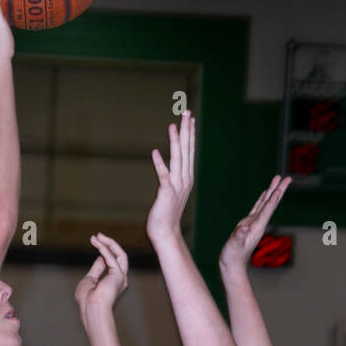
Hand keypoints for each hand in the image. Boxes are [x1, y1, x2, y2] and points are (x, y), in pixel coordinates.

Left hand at [74, 234, 128, 317]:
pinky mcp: (119, 275)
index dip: (103, 251)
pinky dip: (103, 249)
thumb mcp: (90, 280)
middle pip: (120, 256)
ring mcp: (121, 277)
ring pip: (119, 254)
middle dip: (109, 244)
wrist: (92, 309)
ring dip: (108, 243)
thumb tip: (100, 256)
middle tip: (97, 235)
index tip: (94, 242)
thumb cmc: (87, 299)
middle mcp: (120, 279)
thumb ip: (96, 268)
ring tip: (97, 236)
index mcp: (113, 282)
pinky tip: (96, 242)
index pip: (111, 262)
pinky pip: (112, 257)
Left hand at [147, 115, 194, 246]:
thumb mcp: (172, 192)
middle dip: (187, 131)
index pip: (189, 151)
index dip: (189, 134)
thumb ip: (172, 178)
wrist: (166, 234)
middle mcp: (184, 179)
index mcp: (186, 178)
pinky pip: (163, 177)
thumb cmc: (166, 214)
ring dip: (176, 142)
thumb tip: (168, 165)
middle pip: (187, 150)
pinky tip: (156, 153)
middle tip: (187, 112)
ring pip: (178, 159)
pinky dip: (160, 165)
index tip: (190, 118)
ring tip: (173, 125)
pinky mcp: (166, 194)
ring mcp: (177, 187)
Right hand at [219, 175, 290, 273]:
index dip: (273, 200)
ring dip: (272, 191)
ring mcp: (254, 223)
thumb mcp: (234, 246)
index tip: (279, 188)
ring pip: (266, 203)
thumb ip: (238, 237)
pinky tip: (266, 193)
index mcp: (256, 227)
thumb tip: (242, 229)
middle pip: (271, 204)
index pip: (267, 211)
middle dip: (279, 190)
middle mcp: (258, 224)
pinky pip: (258, 208)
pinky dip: (263, 199)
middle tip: (288, 178)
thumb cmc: (232, 257)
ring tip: (278, 179)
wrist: (232, 266)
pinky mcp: (249, 224)